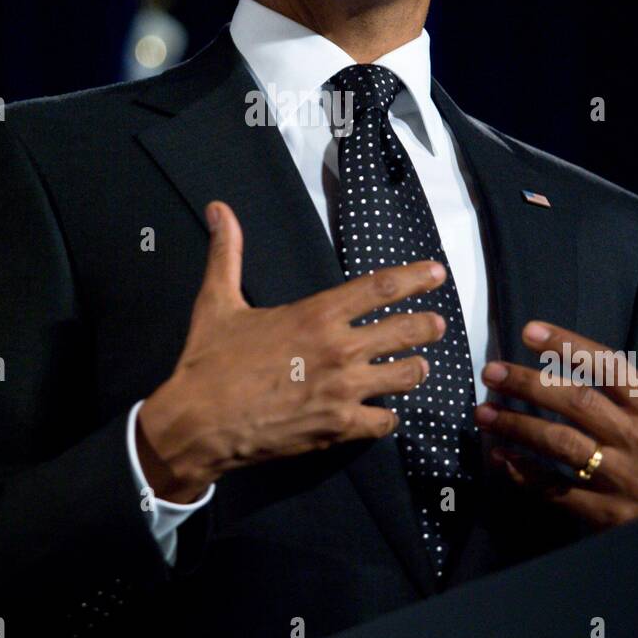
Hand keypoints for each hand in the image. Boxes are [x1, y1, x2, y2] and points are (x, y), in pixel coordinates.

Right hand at [136, 200, 446, 501]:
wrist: (199, 424)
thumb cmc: (210, 362)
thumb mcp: (217, 301)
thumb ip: (227, 253)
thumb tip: (219, 209)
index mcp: (316, 314)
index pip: (380, 287)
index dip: (414, 277)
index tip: (436, 273)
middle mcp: (339, 350)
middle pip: (405, 331)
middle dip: (428, 325)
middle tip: (439, 324)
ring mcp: (343, 391)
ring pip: (405, 377)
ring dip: (415, 369)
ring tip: (419, 366)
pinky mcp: (339, 428)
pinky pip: (384, 422)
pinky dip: (388, 416)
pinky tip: (386, 412)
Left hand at [474, 309, 637, 527]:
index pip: (609, 368)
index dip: (569, 346)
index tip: (528, 331)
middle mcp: (637, 440)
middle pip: (578, 403)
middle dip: (529, 385)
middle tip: (490, 371)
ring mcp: (620, 479)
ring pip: (562, 446)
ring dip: (518, 427)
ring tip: (483, 414)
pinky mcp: (604, 513)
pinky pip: (557, 491)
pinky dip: (526, 474)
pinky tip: (501, 457)